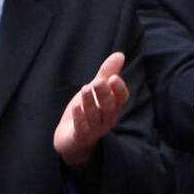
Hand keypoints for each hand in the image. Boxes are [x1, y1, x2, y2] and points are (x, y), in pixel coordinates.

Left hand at [52, 52, 129, 168]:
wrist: (71, 139)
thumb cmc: (87, 111)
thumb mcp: (96, 90)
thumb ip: (106, 73)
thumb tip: (120, 54)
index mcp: (113, 106)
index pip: (121, 98)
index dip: (119, 89)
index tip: (113, 78)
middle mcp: (106, 119)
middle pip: (109, 107)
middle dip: (104, 94)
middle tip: (97, 82)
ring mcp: (94, 130)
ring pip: (95, 116)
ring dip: (90, 103)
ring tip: (85, 89)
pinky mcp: (80, 137)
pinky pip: (82, 128)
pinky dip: (79, 118)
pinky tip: (75, 107)